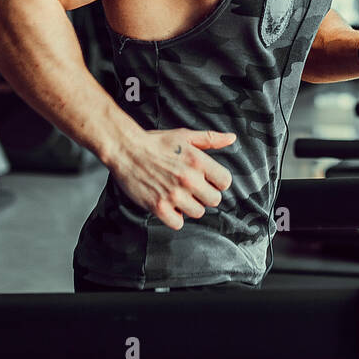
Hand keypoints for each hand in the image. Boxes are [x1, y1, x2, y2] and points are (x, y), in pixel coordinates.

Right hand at [110, 128, 235, 230]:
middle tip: (192, 189)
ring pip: (198, 213)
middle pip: (214, 200)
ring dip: (190, 207)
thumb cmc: (156, 143)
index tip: (207, 180)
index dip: (217, 182)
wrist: (126, 149)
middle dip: (205, 195)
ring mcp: (173, 194)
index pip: (225, 182)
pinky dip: (174, 217)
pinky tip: (168, 205)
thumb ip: (210, 139)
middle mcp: (188, 179)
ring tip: (178, 195)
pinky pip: (178, 223)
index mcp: (198, 161)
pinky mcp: (158, 207)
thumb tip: (232, 138)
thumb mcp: (185, 135)